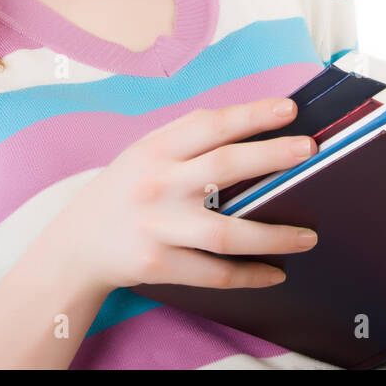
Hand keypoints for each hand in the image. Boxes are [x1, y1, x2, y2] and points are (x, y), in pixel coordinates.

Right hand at [52, 97, 320, 294]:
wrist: (75, 245)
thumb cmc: (124, 191)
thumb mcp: (144, 154)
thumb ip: (187, 140)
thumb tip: (252, 126)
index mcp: (156, 149)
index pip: (210, 125)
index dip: (252, 115)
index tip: (290, 110)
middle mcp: (157, 184)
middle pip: (224, 167)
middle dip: (272, 157)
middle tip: (310, 151)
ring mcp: (158, 226)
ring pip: (226, 232)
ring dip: (274, 236)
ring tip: (309, 236)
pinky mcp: (158, 264)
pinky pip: (214, 273)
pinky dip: (248, 275)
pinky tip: (275, 273)